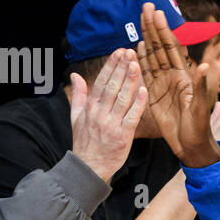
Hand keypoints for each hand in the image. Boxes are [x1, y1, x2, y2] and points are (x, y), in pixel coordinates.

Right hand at [69, 47, 146, 183]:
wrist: (89, 167)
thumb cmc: (85, 142)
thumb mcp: (76, 117)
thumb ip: (78, 95)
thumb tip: (75, 76)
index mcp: (90, 108)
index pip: (101, 82)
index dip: (110, 66)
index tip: (118, 52)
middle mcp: (100, 114)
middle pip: (112, 87)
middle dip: (121, 68)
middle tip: (129, 52)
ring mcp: (112, 125)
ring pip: (122, 99)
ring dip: (130, 81)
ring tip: (136, 64)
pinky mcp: (123, 136)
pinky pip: (132, 117)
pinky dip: (138, 104)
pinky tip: (143, 91)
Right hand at [137, 3, 209, 161]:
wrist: (192, 146)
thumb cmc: (200, 128)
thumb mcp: (200, 108)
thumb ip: (201, 87)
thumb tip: (204, 66)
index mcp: (184, 77)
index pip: (171, 49)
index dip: (164, 31)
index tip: (157, 13)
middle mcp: (173, 77)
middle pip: (160, 47)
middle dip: (153, 27)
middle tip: (146, 6)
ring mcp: (162, 85)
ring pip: (152, 56)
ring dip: (146, 38)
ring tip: (141, 19)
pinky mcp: (154, 95)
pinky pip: (145, 74)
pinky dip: (141, 59)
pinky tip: (136, 46)